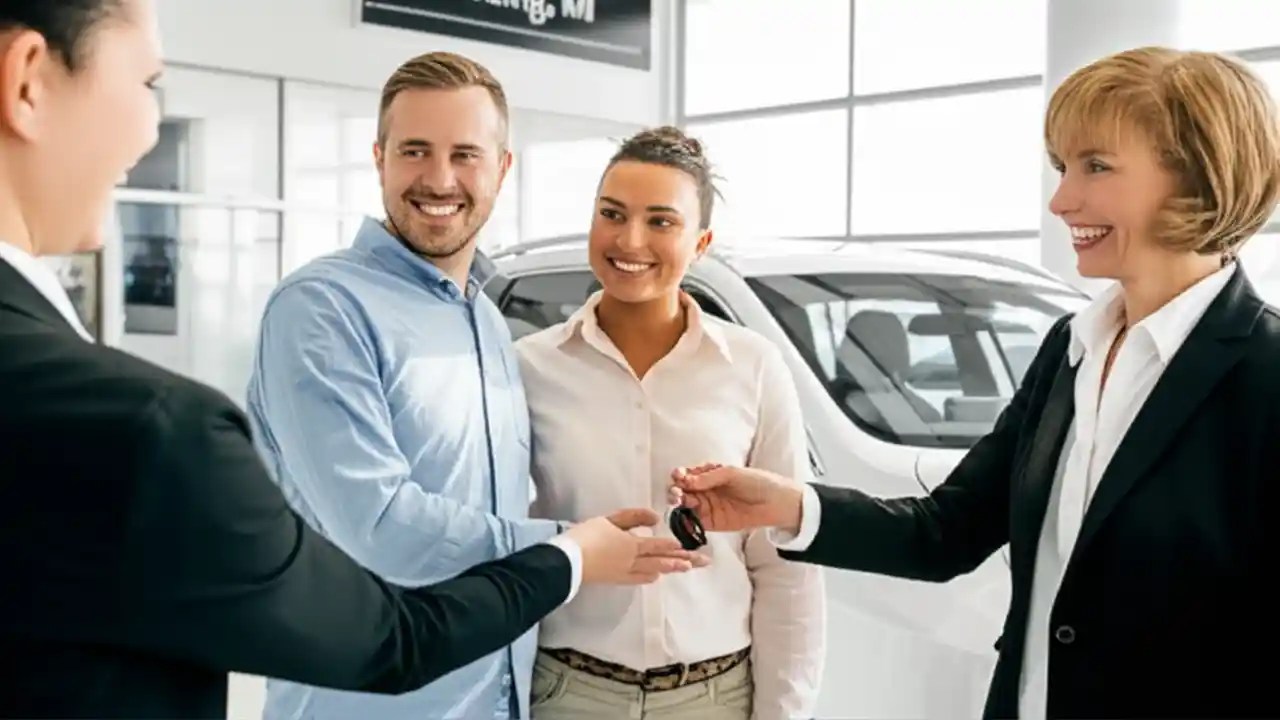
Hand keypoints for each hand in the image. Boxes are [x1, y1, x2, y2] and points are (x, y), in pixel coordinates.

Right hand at [564, 508, 707, 584]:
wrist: (568, 561)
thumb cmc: (587, 536)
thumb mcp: (610, 520)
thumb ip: (633, 517)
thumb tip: (655, 518)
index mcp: (631, 544)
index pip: (657, 545)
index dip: (673, 546)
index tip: (689, 547)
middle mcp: (633, 561)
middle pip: (661, 560)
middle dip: (683, 561)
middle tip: (703, 563)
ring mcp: (625, 572)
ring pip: (653, 571)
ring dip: (671, 569)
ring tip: (687, 568)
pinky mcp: (616, 579)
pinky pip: (638, 579)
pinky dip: (651, 577)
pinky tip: (656, 577)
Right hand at [669, 464, 804, 533]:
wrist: (777, 503)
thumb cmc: (758, 482)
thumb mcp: (732, 473)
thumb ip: (709, 478)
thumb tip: (686, 480)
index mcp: (709, 474)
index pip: (687, 474)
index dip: (680, 474)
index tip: (678, 475)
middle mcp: (705, 490)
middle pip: (682, 489)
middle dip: (676, 489)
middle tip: (676, 491)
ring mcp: (707, 506)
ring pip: (685, 505)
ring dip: (678, 503)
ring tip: (679, 500)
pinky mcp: (711, 522)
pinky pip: (694, 522)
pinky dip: (685, 521)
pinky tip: (682, 518)